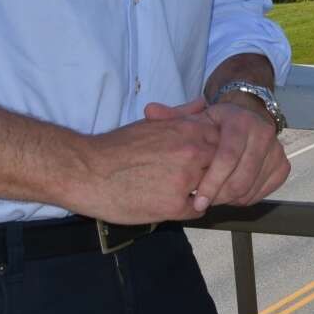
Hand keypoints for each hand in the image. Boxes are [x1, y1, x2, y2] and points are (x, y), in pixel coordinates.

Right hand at [69, 113, 222, 224]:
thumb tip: (203, 104)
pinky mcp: (174, 206)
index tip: (207, 159)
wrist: (88, 171)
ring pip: (214, 189)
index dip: (218, 152)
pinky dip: (190, 208)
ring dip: (206, 191)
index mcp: (188, 130)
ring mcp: (185, 181)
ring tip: (190, 192)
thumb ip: (183, 114)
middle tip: (203, 178)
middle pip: (223, 166)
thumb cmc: (118, 146)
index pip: (224, 142)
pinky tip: (176, 204)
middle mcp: (192, 153)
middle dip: (216, 172)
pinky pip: (197, 209)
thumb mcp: (152, 122)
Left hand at [147, 95, 288, 215]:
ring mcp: (276, 149)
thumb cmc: (214, 123)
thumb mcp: (195, 118)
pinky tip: (230, 196)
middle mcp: (263, 132)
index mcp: (240, 120)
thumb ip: (172, 117)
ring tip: (213, 199)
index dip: (211, 182)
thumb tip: (150, 110)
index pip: (227, 157)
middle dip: (219, 197)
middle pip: (241, 178)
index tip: (196, 201)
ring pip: (252, 188)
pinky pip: (264, 191)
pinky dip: (245, 199)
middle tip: (202, 205)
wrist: (246, 116)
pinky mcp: (283, 164)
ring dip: (230, 200)